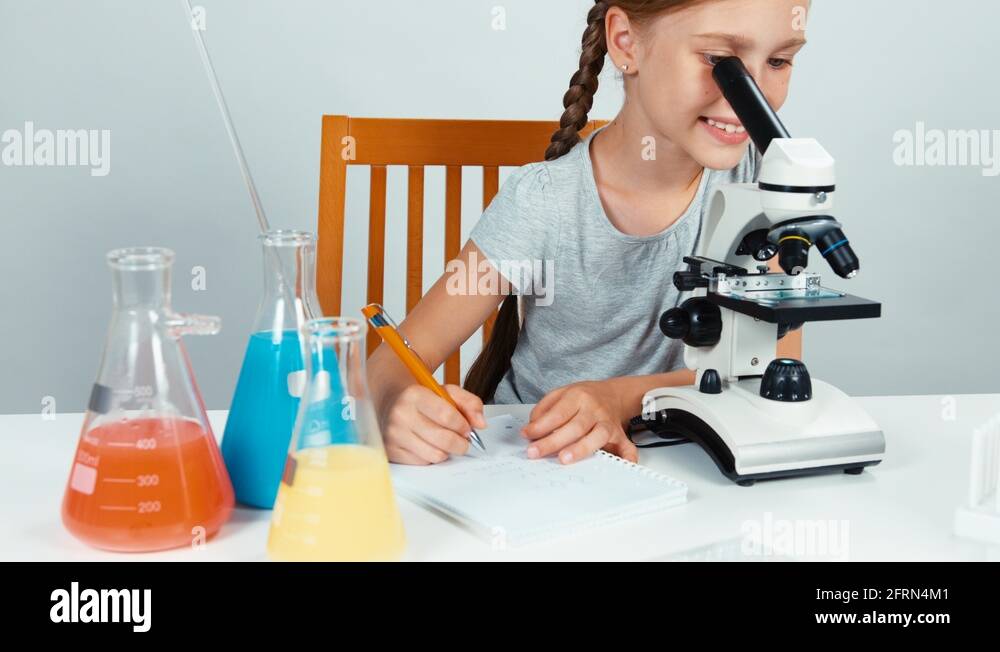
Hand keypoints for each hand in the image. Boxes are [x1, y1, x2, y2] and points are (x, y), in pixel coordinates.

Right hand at [381, 384, 486, 464]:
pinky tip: (428, 445)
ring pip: (435, 455)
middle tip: (463, 441)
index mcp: (415, 395)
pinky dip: (431, 456)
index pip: (446, 416)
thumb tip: (480, 423)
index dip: (463, 426)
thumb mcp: (446, 392)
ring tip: (444, 441)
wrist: (391, 402)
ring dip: (447, 451)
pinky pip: (423, 462)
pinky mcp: (391, 450)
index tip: (467, 429)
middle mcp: (401, 415)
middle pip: (443, 439)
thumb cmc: (422, 398)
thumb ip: (469, 402)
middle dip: (461, 443)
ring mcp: (394, 434)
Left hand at [520, 380, 637, 464]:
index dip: (541, 426)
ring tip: (564, 459)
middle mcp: (595, 410)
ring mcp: (609, 424)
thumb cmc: (583, 398)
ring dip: (581, 448)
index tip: (527, 436)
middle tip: (535, 452)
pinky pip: (627, 448)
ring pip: (596, 436)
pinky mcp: (620, 436)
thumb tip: (532, 430)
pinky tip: (622, 466)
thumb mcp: (560, 394)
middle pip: (574, 427)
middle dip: (553, 441)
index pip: (558, 413)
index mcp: (578, 396)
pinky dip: (627, 457)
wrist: (612, 394)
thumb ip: (544, 409)